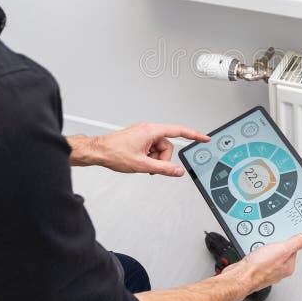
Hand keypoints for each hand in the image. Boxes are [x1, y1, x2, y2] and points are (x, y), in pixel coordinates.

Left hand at [70, 123, 209, 175]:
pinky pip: (151, 149)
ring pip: (159, 149)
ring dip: (154, 159)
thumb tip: (178, 171)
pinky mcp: (139, 139)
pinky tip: (139, 162)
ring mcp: (143, 134)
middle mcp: (149, 129)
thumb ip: (163, 169)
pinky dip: (148, 157)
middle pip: (167, 145)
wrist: (97, 151)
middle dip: (162, 158)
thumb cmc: (114, 152)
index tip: (204, 138)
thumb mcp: (142, 165)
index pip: (179, 131)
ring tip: (141, 164)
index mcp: (152, 130)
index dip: (194, 135)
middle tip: (151, 166)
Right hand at [222, 233, 301, 294]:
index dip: (287, 239)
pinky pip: (259, 255)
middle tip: (268, 243)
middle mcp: (279, 270)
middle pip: (281, 249)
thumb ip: (298, 242)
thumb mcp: (283, 249)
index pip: (294, 247)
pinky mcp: (256, 268)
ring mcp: (267, 269)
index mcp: (289, 266)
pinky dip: (256, 252)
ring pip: (269, 252)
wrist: (239, 276)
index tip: (283, 236)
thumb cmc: (259, 267)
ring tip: (259, 247)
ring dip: (264, 247)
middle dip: (274, 243)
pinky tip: (253, 251)